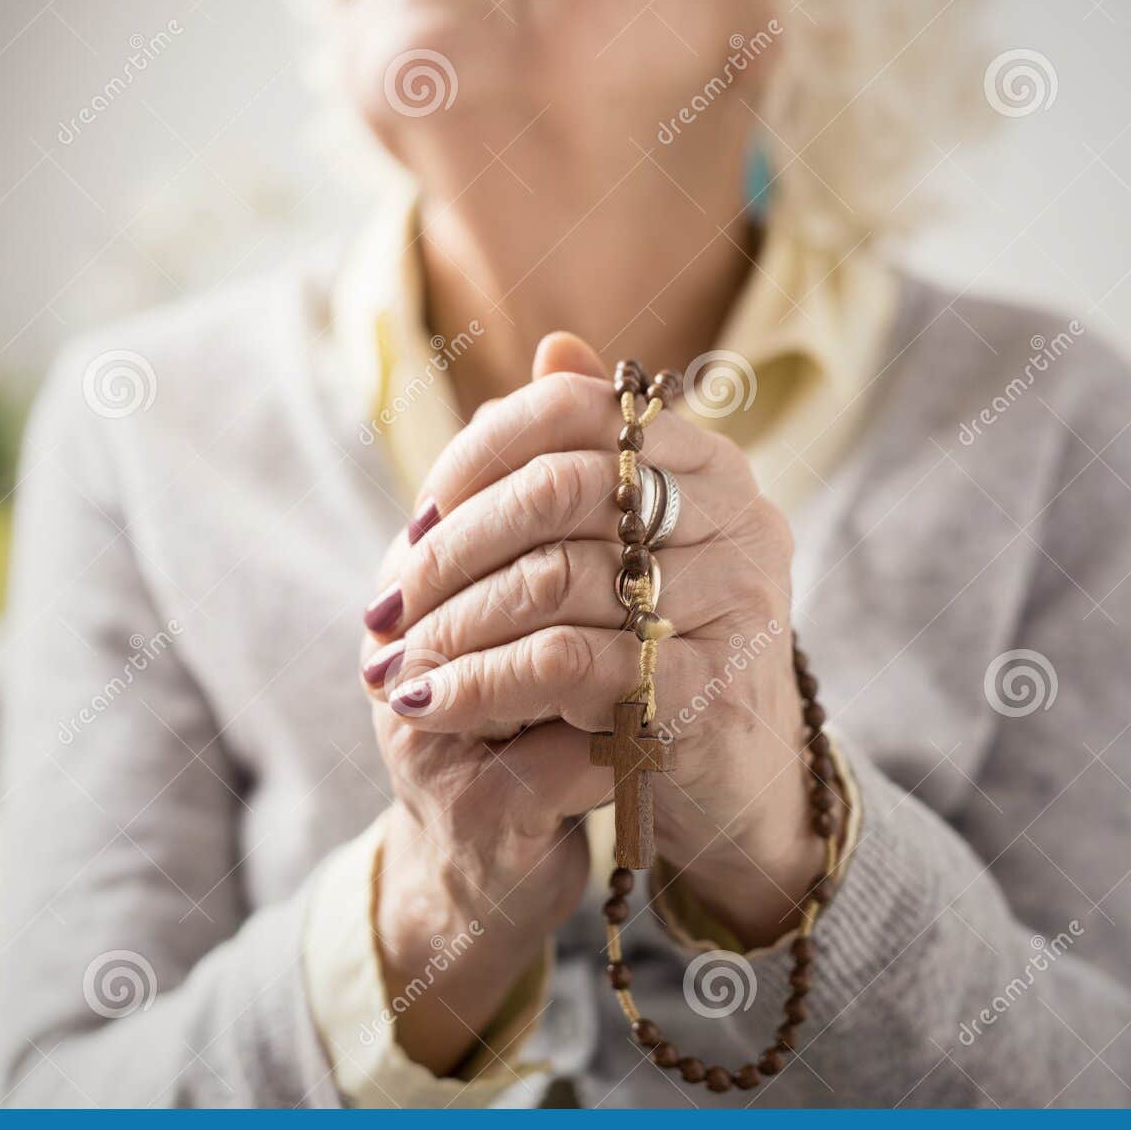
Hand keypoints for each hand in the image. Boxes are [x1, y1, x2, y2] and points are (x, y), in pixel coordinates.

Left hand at [364, 335, 830, 968]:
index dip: (480, 452)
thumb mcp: (636, 548)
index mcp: (714, 464)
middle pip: (559, 490)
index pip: (577, 409)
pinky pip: (566, 664)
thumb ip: (593, 456)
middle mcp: (742, 516)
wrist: (738, 782)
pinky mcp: (712, 687)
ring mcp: (736, 600)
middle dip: (453, 550)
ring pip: (554, 580)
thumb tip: (552, 347)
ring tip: (396, 666)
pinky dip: (482, 684)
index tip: (420, 517)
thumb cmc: (666, 652)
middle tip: (389, 605)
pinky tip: (433, 706)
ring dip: (453, 627)